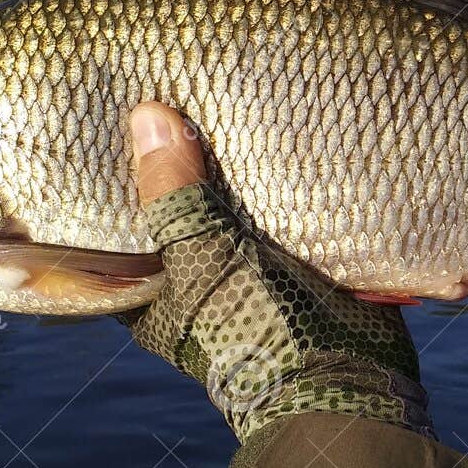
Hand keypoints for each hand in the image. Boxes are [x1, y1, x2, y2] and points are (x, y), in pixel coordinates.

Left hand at [121, 102, 429, 441]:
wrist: (349, 385)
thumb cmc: (255, 334)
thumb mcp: (205, 262)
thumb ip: (176, 196)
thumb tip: (147, 116)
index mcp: (150, 290)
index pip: (119, 219)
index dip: (119, 170)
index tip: (120, 110)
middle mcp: (193, 277)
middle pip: (180, 204)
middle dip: (184, 155)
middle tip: (176, 82)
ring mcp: (247, 269)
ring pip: (233, 202)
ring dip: (235, 161)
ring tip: (224, 87)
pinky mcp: (296, 260)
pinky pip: (281, 209)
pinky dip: (281, 176)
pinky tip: (278, 123)